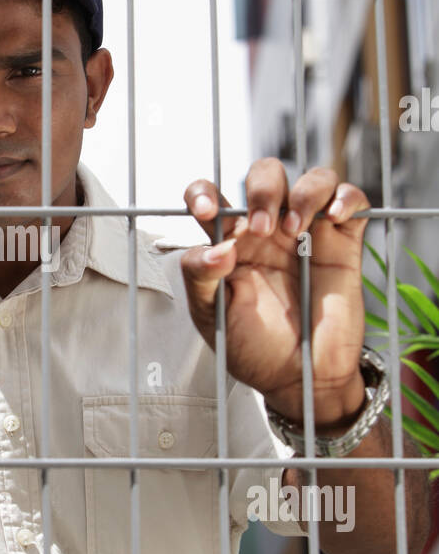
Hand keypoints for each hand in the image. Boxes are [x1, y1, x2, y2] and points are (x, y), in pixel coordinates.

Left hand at [180, 160, 368, 430]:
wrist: (299, 379)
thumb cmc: (252, 348)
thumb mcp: (212, 317)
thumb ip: (201, 278)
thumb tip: (215, 248)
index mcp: (229, 241)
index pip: (211, 197)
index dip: (203, 192)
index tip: (206, 211)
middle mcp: (268, 229)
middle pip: (266, 174)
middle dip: (263, 189)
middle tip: (263, 230)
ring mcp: (308, 233)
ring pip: (313, 179)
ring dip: (304, 192)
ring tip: (296, 227)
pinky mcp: (343, 243)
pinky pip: (352, 201)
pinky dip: (345, 197)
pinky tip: (332, 216)